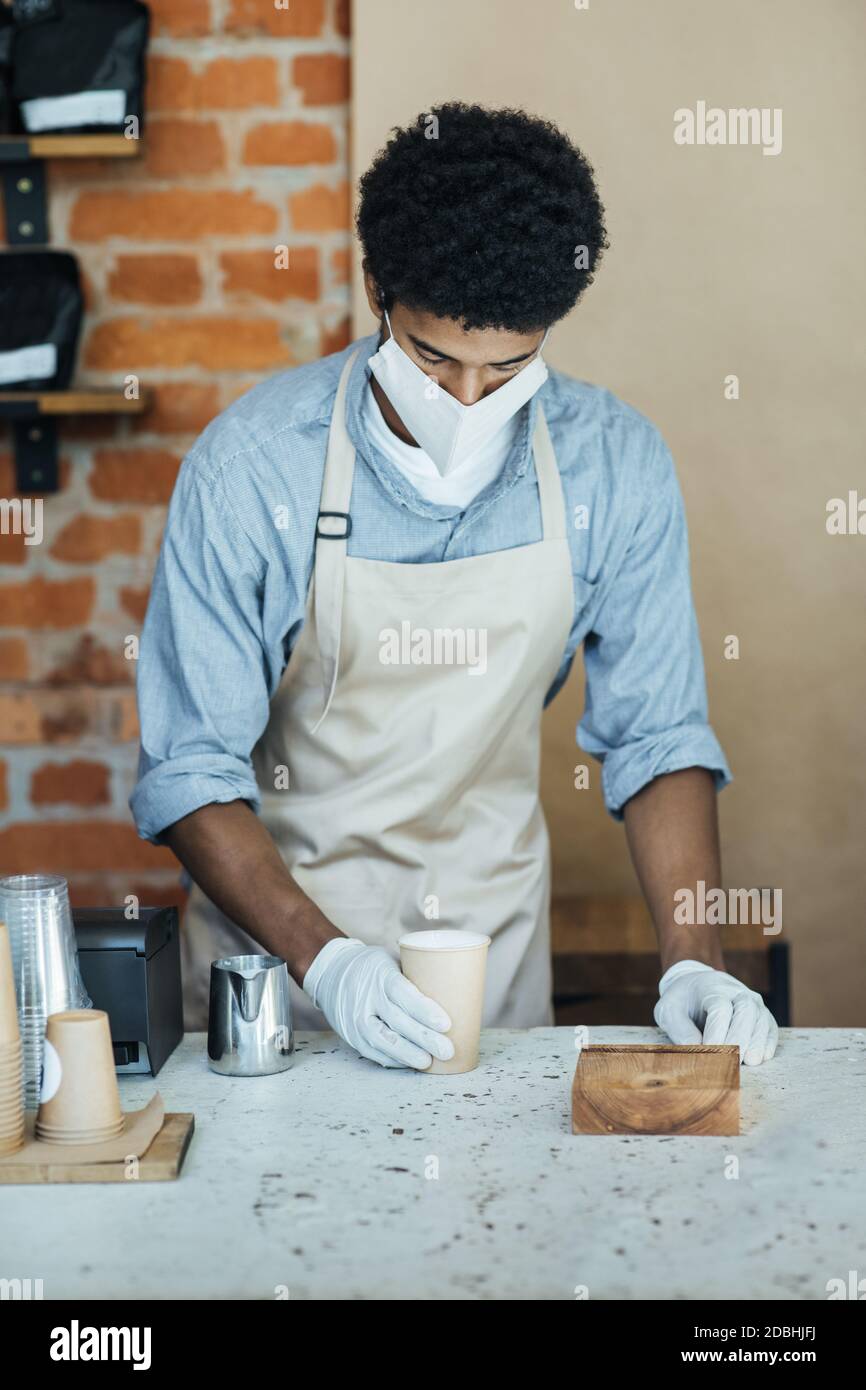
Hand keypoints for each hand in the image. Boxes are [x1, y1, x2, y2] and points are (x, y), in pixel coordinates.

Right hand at [303, 938, 454, 1068]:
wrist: (331, 972)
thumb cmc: (373, 966)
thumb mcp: (391, 960)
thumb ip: (415, 978)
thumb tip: (455, 997)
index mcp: (380, 973)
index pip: (403, 993)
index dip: (424, 1010)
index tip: (446, 1024)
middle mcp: (366, 997)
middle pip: (397, 1021)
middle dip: (424, 1038)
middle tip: (447, 1050)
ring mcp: (356, 1018)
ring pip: (383, 1040)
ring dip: (408, 1054)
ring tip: (428, 1063)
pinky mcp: (351, 1035)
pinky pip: (373, 1051)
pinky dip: (392, 1059)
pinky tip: (410, 1064)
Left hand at [653, 959, 777, 1065]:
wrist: (695, 986)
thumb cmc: (681, 1002)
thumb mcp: (669, 1011)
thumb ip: (680, 1030)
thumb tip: (696, 1050)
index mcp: (711, 988)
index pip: (719, 1008)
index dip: (716, 1032)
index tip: (709, 1053)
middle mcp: (736, 992)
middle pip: (746, 1010)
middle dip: (741, 1037)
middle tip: (733, 1060)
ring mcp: (752, 1001)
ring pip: (762, 1018)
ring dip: (757, 1041)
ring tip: (750, 1062)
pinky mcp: (761, 1014)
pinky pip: (770, 1026)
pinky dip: (768, 1042)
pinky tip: (761, 1057)